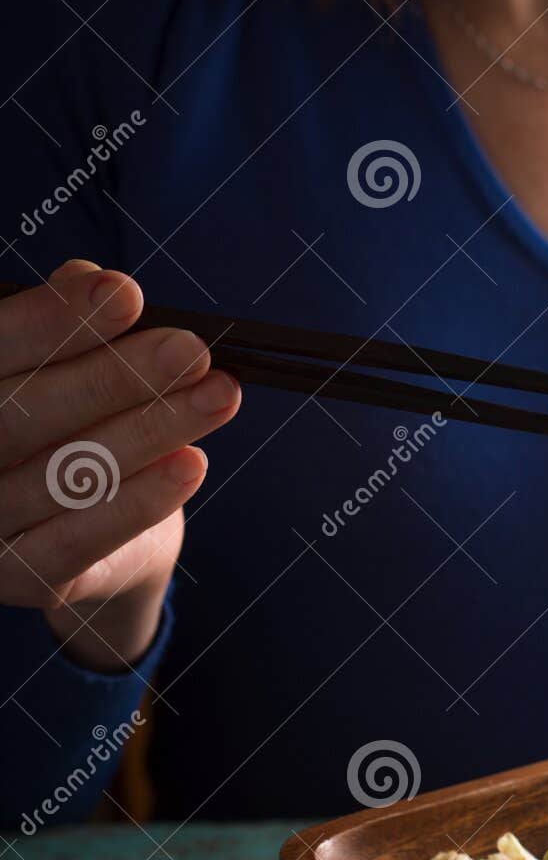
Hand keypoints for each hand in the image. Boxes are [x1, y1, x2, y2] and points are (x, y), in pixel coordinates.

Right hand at [0, 261, 240, 670]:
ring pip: (62, 474)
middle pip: (24, 414)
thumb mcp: (67, 367)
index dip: (54, 321)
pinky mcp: (19, 578)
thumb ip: (69, 327)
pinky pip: (76, 541)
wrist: (90, 538)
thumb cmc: (71, 427)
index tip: (125, 294)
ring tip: (216, 396)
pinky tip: (191, 465)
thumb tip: (91, 281)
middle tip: (192, 349)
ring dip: (148, 430)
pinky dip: (137, 503)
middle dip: (114, 377)